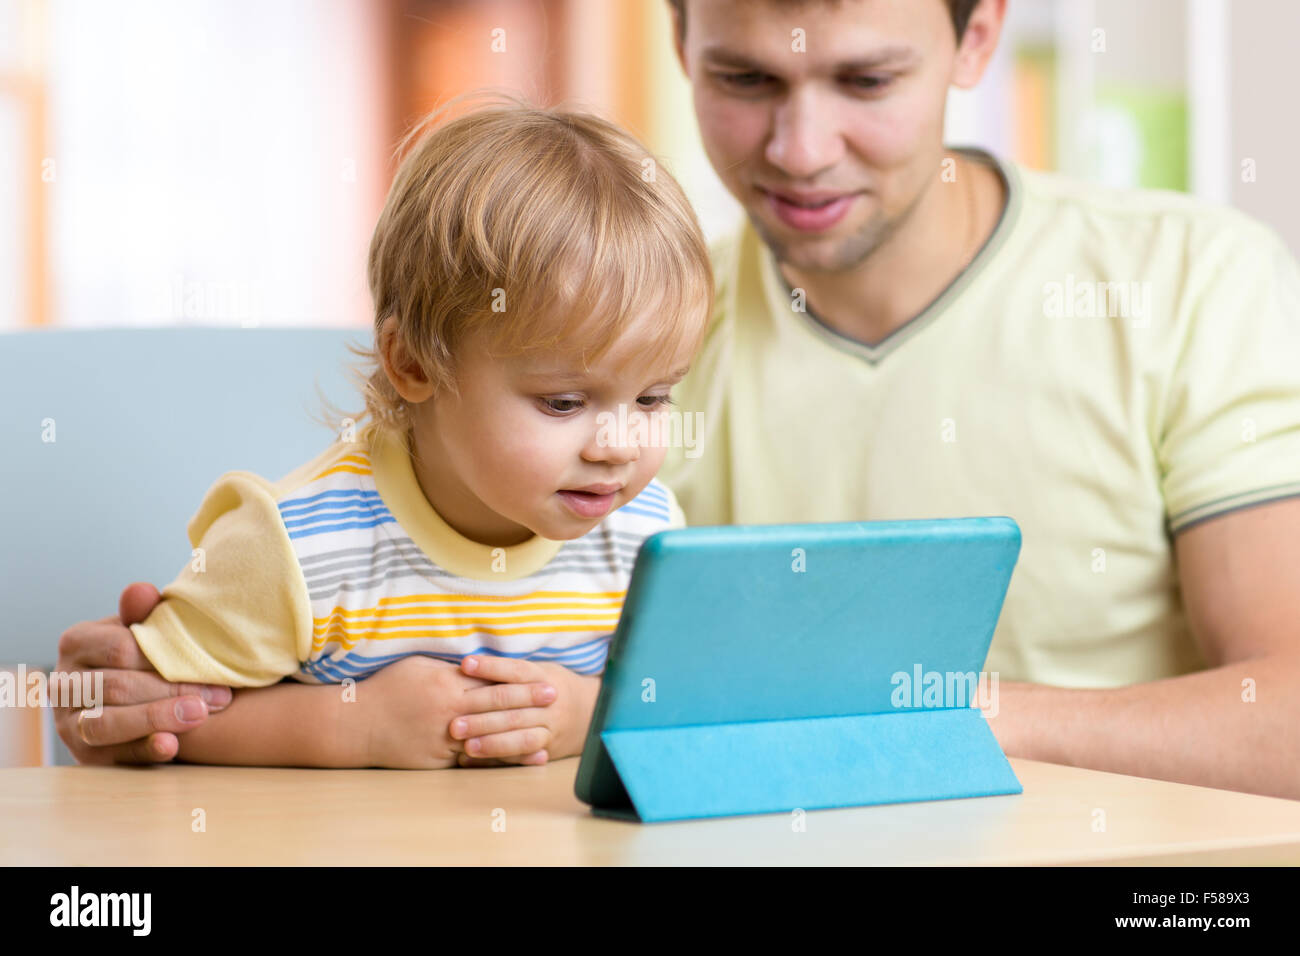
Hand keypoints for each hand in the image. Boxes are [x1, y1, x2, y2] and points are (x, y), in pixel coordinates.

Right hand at [54, 582, 232, 763]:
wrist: (137, 695)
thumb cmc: (145, 655)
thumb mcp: (144, 629)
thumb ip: (144, 611)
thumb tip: (141, 591)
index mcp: (77, 642)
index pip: (120, 649)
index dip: (167, 659)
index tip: (211, 666)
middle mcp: (64, 683)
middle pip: (117, 687)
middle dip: (172, 692)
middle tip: (219, 697)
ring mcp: (69, 722)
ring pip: (105, 724)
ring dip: (156, 719)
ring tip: (199, 715)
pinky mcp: (83, 755)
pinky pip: (111, 756)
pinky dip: (143, 751)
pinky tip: (172, 746)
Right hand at [356, 655, 555, 768]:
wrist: (358, 724)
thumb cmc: (388, 689)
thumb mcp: (419, 667)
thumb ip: (450, 668)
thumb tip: (476, 664)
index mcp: (446, 683)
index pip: (491, 680)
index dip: (520, 680)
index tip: (543, 678)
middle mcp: (449, 710)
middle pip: (496, 704)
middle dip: (528, 700)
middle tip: (554, 696)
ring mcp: (444, 737)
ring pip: (489, 736)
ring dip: (520, 735)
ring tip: (547, 735)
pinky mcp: (438, 760)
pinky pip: (473, 760)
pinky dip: (497, 759)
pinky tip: (517, 760)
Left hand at [449, 657, 599, 767]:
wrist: (592, 712)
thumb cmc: (552, 687)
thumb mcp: (540, 671)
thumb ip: (511, 672)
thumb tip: (469, 664)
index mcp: (545, 678)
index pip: (517, 671)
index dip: (492, 667)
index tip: (466, 664)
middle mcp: (550, 704)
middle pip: (514, 710)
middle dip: (483, 717)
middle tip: (454, 724)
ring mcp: (551, 729)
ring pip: (521, 738)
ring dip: (492, 743)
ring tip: (466, 746)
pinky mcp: (548, 750)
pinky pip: (522, 757)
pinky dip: (497, 760)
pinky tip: (474, 761)